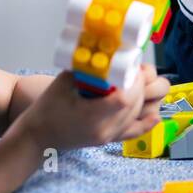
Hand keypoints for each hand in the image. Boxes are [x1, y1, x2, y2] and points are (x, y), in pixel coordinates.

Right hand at [19, 64, 168, 153]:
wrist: (36, 137)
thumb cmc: (46, 110)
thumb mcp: (64, 82)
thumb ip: (87, 68)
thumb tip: (108, 53)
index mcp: (93, 117)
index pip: (126, 98)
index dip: (134, 80)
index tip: (131, 66)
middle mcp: (106, 130)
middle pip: (136, 105)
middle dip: (141, 84)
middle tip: (135, 69)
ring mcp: (109, 137)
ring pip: (139, 117)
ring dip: (145, 98)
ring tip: (139, 82)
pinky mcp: (109, 139)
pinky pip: (134, 133)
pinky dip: (147, 122)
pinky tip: (156, 113)